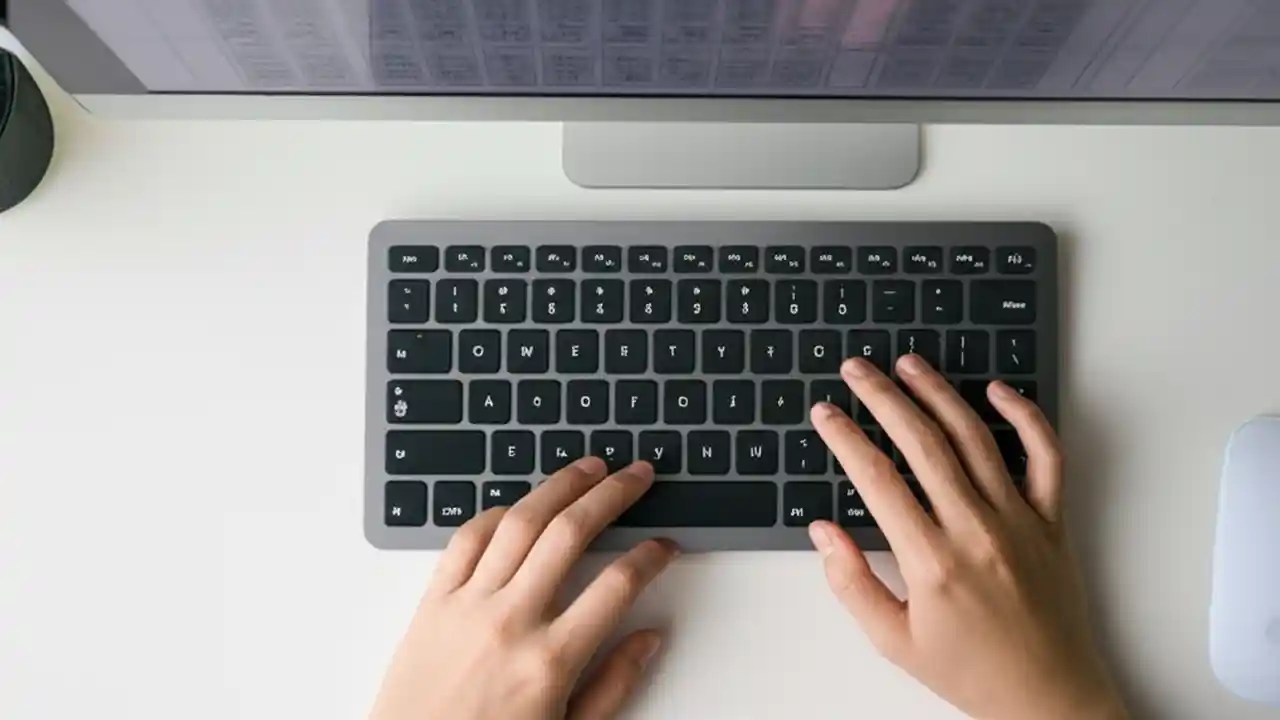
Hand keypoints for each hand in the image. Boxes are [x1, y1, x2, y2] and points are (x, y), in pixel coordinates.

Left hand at [369, 458, 676, 719]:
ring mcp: (467, 606)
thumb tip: (649, 638)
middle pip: (570, 533)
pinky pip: (467, 540)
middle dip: (613, 494)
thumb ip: (614, 685)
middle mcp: (510, 622)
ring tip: (587, 468)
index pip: (617, 585)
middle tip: (637, 474)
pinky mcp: (432, 603)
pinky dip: (496, 513)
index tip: (663, 547)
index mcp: (550, 661)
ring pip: (520, 522)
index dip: (650, 557)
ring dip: (559, 485)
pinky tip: (520, 505)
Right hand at [809, 355, 1127, 719]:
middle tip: (857, 370)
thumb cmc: (972, 674)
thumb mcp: (895, 641)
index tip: (826, 415)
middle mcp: (976, 530)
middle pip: (921, 442)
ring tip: (909, 364)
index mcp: (932, 562)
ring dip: (938, 392)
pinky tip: (998, 391)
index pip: (877, 479)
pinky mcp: (1052, 521)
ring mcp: (1019, 520)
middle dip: (882, 397)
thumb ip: (852, 584)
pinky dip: (1026, 417)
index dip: (845, 438)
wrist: (1050, 698)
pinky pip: (1045, 457)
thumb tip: (824, 533)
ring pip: (975, 437)